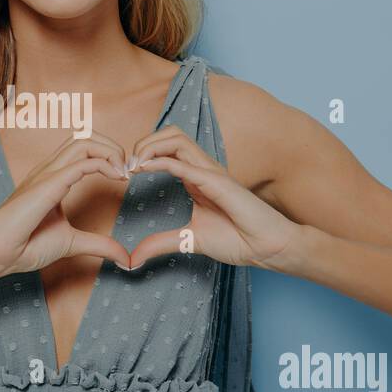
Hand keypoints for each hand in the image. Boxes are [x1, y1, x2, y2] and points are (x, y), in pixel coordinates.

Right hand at [0, 129, 133, 278]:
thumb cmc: (24, 246)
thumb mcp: (72, 243)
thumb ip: (99, 245)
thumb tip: (125, 258)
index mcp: (53, 178)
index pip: (83, 148)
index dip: (109, 156)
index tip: (125, 177)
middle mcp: (49, 170)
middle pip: (85, 136)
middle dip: (113, 147)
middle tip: (128, 171)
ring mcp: (46, 174)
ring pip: (83, 140)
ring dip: (111, 151)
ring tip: (123, 172)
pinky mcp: (47, 185)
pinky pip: (81, 163)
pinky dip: (105, 164)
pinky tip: (117, 179)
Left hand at [123, 124, 300, 270]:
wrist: (266, 248)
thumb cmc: (238, 240)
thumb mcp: (188, 241)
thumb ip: (161, 243)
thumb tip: (134, 257)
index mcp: (196, 178)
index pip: (167, 148)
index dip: (143, 153)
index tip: (124, 173)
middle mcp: (203, 169)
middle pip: (170, 135)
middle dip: (144, 143)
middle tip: (126, 165)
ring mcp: (211, 172)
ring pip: (177, 139)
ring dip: (150, 146)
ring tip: (134, 165)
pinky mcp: (218, 182)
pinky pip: (185, 164)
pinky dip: (160, 162)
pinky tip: (143, 169)